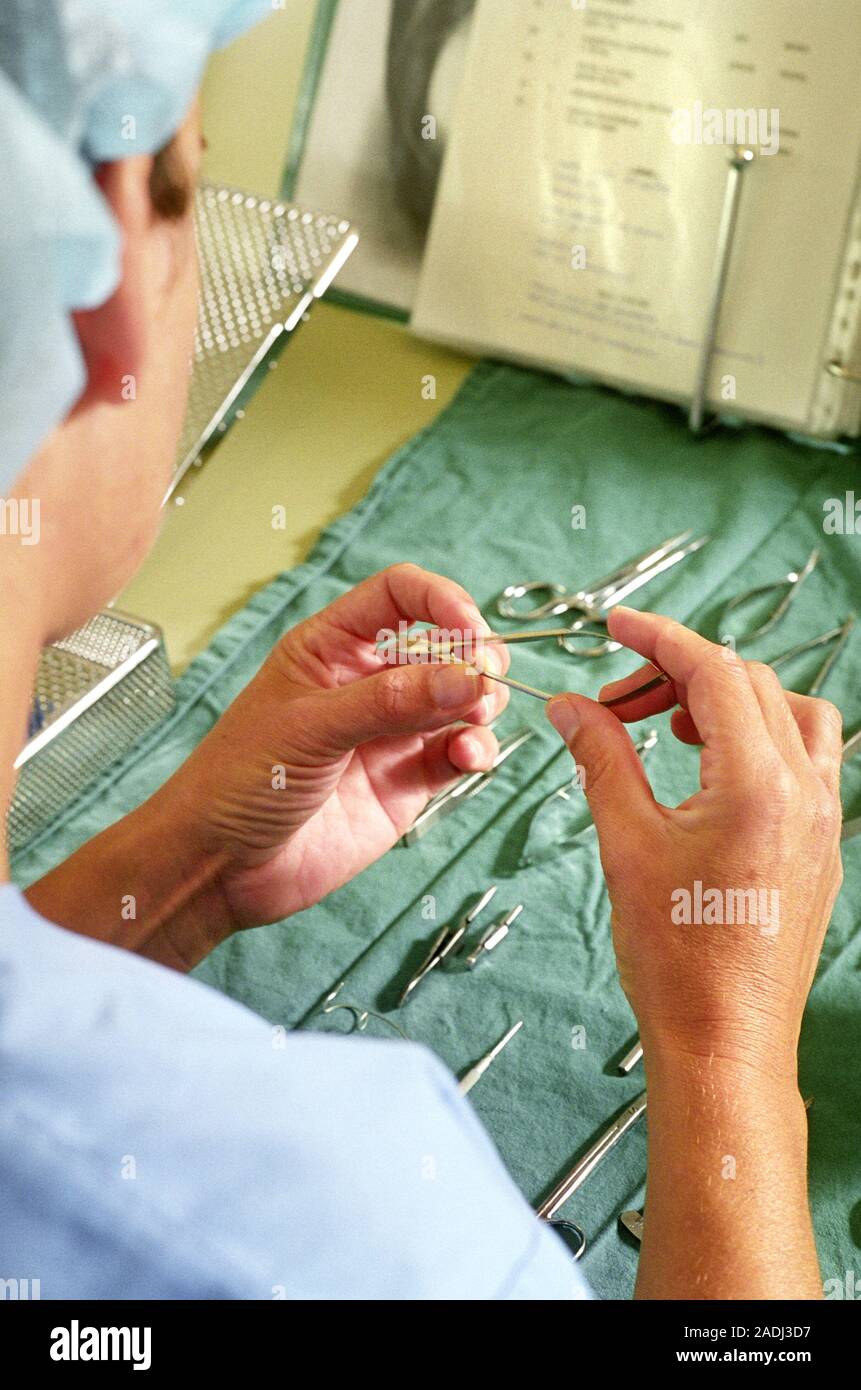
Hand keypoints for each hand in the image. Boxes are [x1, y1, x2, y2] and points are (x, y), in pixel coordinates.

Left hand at [173, 565, 508, 926]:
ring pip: (460, 700)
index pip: (399, 596)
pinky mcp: (406, 781)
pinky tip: (469, 757)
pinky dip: (475, 750)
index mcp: (332, 648)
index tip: (471, 626)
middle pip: (443, 647)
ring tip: (476, 719)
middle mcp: (367, 683)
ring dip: (481, 703)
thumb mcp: (309, 728)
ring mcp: (390, 733)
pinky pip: (456, 753)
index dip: (441, 599)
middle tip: (485, 679)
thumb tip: (465, 676)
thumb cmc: (239, 780)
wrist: (222, 866)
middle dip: (473, 656)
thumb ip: (389, 701)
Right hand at [546, 607, 843, 1079]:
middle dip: (680, 674)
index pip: (714, 673)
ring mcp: (823, 819)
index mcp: (759, 783)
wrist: (725, 1044)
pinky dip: (758, 738)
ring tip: (668, 729)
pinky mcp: (821, 846)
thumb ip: (602, 758)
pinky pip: (805, 758)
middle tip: (616, 700)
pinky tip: (708, 769)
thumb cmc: (674, 956)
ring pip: (790, 714)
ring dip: (727, 701)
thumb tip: (571, 705)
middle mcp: (806, 791)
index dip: (659, 639)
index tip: (616, 627)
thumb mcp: (626, 844)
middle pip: (749, 684)